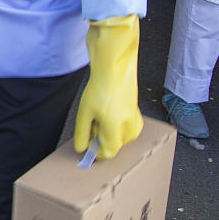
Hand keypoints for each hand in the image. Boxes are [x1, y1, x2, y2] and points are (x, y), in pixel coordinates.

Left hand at [74, 15, 143, 159]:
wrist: (115, 66)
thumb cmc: (101, 87)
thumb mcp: (84, 111)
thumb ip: (82, 133)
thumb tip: (81, 149)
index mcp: (117, 131)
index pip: (107, 153)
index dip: (93, 150)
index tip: (85, 141)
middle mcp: (130, 129)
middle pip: (112, 144)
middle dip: (100, 137)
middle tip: (91, 119)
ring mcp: (135, 121)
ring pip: (118, 136)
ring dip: (107, 130)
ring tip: (99, 112)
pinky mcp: (137, 113)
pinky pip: (124, 127)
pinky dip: (114, 122)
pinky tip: (107, 109)